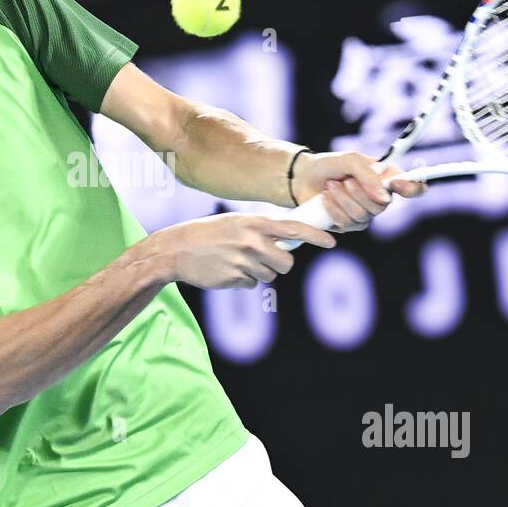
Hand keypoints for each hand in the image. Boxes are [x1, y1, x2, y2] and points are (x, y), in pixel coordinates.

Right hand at [150, 213, 336, 288]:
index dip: (316, 235)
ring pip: (269, 275)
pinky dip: (242, 280)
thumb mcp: (234, 222)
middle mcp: (251, 240)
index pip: (293, 229)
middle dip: (279, 265)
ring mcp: (243, 260)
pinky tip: (225, 270)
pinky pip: (251, 284)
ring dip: (258, 273)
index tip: (332, 241)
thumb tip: (287, 241)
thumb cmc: (207, 234)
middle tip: (263, 260)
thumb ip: (260, 230)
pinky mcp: (234, 278)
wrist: (175, 249)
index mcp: (253, 222)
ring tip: (236, 262)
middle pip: (286, 262)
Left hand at [291, 151, 426, 232]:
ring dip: (343, 199)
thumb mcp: (350, 160)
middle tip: (345, 180)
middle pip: (382, 206)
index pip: (414, 188)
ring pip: (362, 216)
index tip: (398, 183)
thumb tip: (384, 198)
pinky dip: (334, 209)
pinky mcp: (348, 225)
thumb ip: (368, 175)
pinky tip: (326, 199)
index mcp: (388, 178)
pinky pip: (347, 224)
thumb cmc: (331, 164)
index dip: (413, 188)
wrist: (304, 177)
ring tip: (331, 186)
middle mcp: (380, 199)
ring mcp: (365, 215)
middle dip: (359, 193)